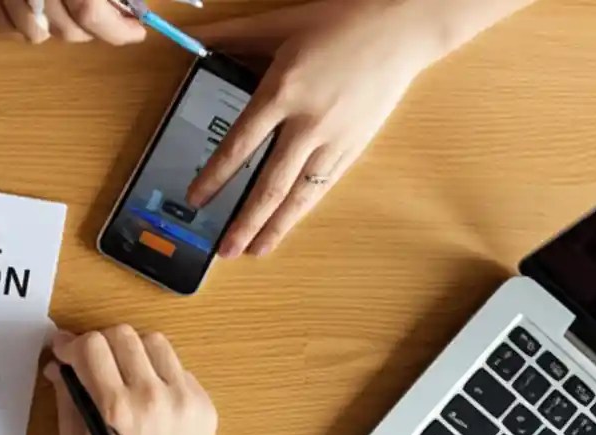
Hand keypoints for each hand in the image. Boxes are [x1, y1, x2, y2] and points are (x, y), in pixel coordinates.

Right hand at [0, 0, 144, 44]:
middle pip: (68, 29)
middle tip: (109, 17)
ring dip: (60, 29)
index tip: (138, 31)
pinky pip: (6, 26)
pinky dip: (25, 25)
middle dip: (93, 30)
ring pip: (37, 34)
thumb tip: (133, 6)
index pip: (91, 12)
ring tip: (70, 9)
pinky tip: (39, 9)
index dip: (119, 28)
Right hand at [44, 327, 216, 434]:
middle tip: (88, 363)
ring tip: (119, 373)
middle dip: (98, 343)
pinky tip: (146, 397)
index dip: (69, 344)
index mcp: (116, 408)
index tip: (62, 352)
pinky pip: (178, 370)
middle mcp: (154, 396)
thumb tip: (60, 367)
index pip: (90, 346)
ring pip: (155, 343)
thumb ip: (69, 400)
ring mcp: (185, 400)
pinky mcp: (205, 408)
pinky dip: (157, 372)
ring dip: (131, 350)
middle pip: (123, 335)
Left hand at [187, 0, 442, 257]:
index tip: (197, 199)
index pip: (241, 145)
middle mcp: (309, 122)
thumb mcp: (281, 22)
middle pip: (270, 184)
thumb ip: (233, 35)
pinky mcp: (355, 146)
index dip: (216, 176)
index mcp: (284, 90)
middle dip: (244, 222)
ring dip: (274, 227)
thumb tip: (192, 37)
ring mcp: (335, 138)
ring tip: (254, 251)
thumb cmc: (341, 20)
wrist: (403, 27)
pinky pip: (323, 186)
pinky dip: (302, 210)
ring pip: (300, 194)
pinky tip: (287, 225)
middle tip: (224, 249)